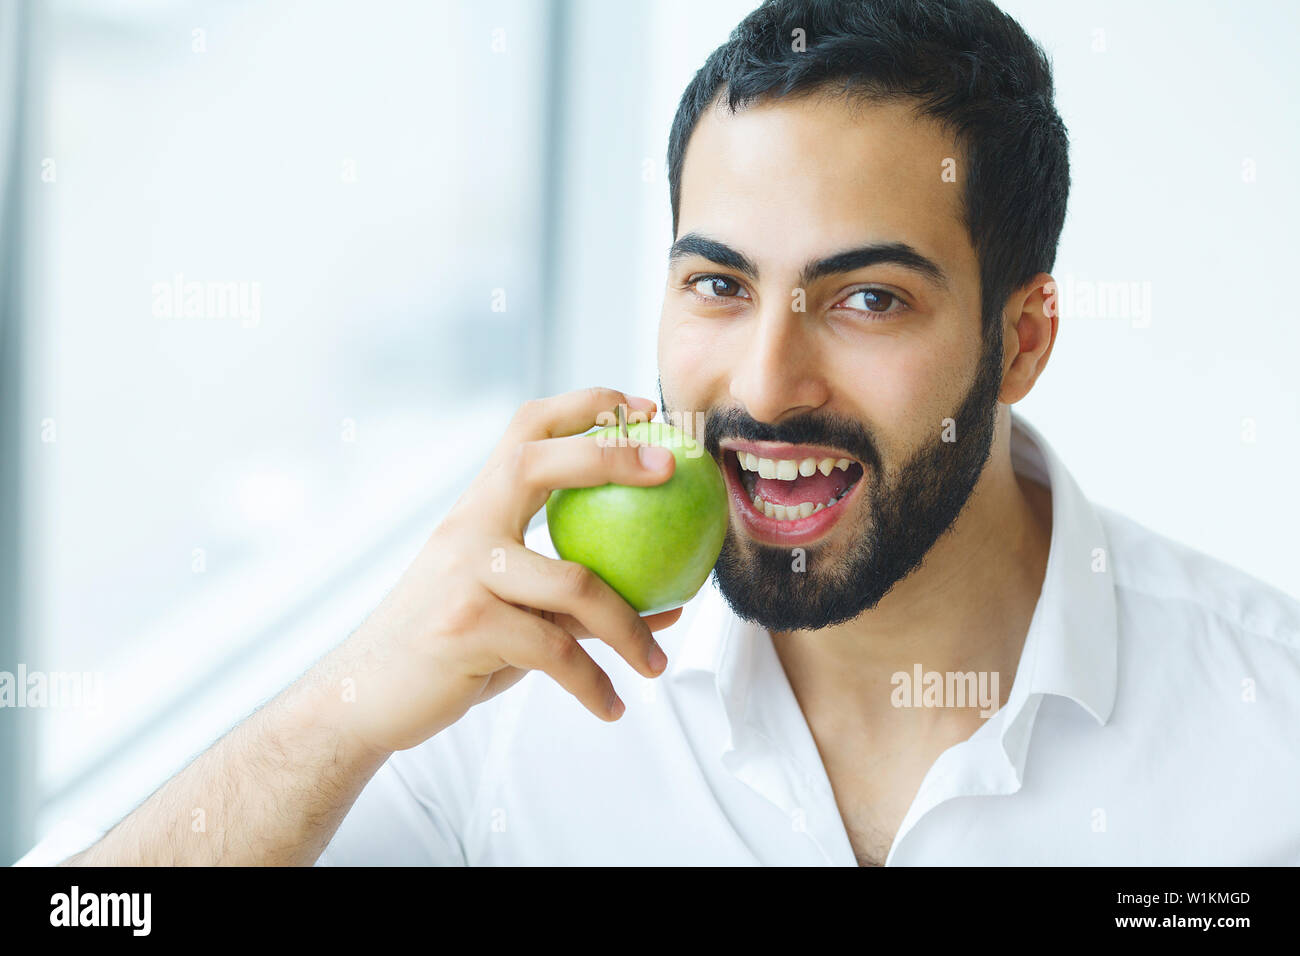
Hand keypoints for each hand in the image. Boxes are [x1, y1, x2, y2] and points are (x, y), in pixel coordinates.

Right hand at [317, 387, 682, 753]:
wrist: (364, 698)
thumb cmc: (449, 648)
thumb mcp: (510, 611)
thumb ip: (575, 601)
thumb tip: (667, 604)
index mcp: (478, 509)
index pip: (527, 429)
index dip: (586, 405)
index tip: (643, 406)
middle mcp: (467, 528)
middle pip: (540, 463)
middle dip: (610, 454)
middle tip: (671, 471)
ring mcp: (463, 573)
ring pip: (575, 585)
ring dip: (630, 630)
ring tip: (657, 665)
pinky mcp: (466, 625)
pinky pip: (557, 653)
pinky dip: (593, 685)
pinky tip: (612, 706)